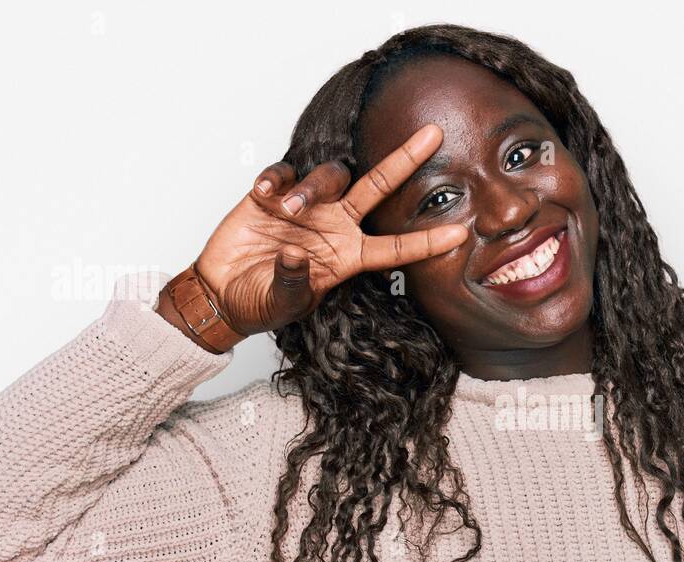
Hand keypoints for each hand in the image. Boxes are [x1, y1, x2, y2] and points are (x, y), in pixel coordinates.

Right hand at [195, 123, 466, 335]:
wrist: (222, 293)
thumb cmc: (262, 302)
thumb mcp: (282, 305)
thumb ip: (293, 284)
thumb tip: (297, 256)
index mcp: (348, 256)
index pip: (394, 248)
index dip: (426, 241)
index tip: (460, 234)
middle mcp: (335, 226)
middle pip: (378, 187)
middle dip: (405, 160)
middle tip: (433, 135)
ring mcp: (306, 207)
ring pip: (329, 177)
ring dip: (313, 188)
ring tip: (288, 211)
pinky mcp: (272, 195)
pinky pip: (284, 174)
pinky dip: (277, 178)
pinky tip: (263, 191)